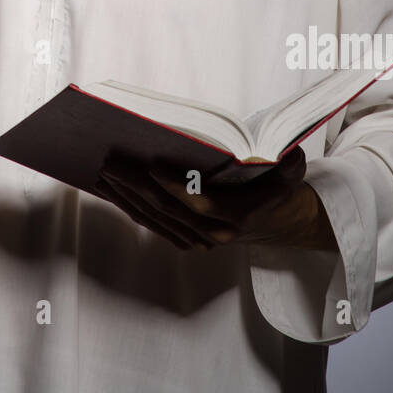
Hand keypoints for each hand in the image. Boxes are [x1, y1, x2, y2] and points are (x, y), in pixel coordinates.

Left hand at [95, 146, 335, 251]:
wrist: (280, 222)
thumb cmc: (279, 189)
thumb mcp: (290, 173)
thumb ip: (287, 166)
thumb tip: (289, 153)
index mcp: (238, 216)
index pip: (200, 203)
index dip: (175, 186)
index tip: (151, 164)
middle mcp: (214, 233)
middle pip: (167, 209)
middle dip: (136, 185)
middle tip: (111, 160)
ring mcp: (197, 239)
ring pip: (154, 218)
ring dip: (125, 196)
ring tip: (102, 171)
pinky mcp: (185, 238)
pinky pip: (152, 223)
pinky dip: (129, 205)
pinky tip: (110, 188)